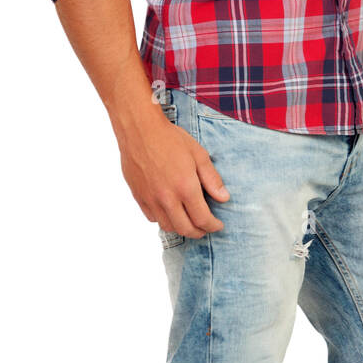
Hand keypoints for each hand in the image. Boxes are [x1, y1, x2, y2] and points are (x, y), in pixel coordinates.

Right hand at [118, 114, 229, 236]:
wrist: (139, 131)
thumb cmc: (170, 139)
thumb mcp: (199, 154)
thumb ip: (212, 179)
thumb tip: (224, 198)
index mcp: (185, 187)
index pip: (202, 219)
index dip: (213, 226)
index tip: (218, 225)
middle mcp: (167, 198)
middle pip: (185, 229)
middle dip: (199, 232)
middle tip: (206, 228)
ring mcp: (151, 199)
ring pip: (167, 226)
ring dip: (181, 228)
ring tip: (190, 221)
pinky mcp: (139, 197)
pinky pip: (152, 218)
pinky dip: (164, 220)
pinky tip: (170, 211)